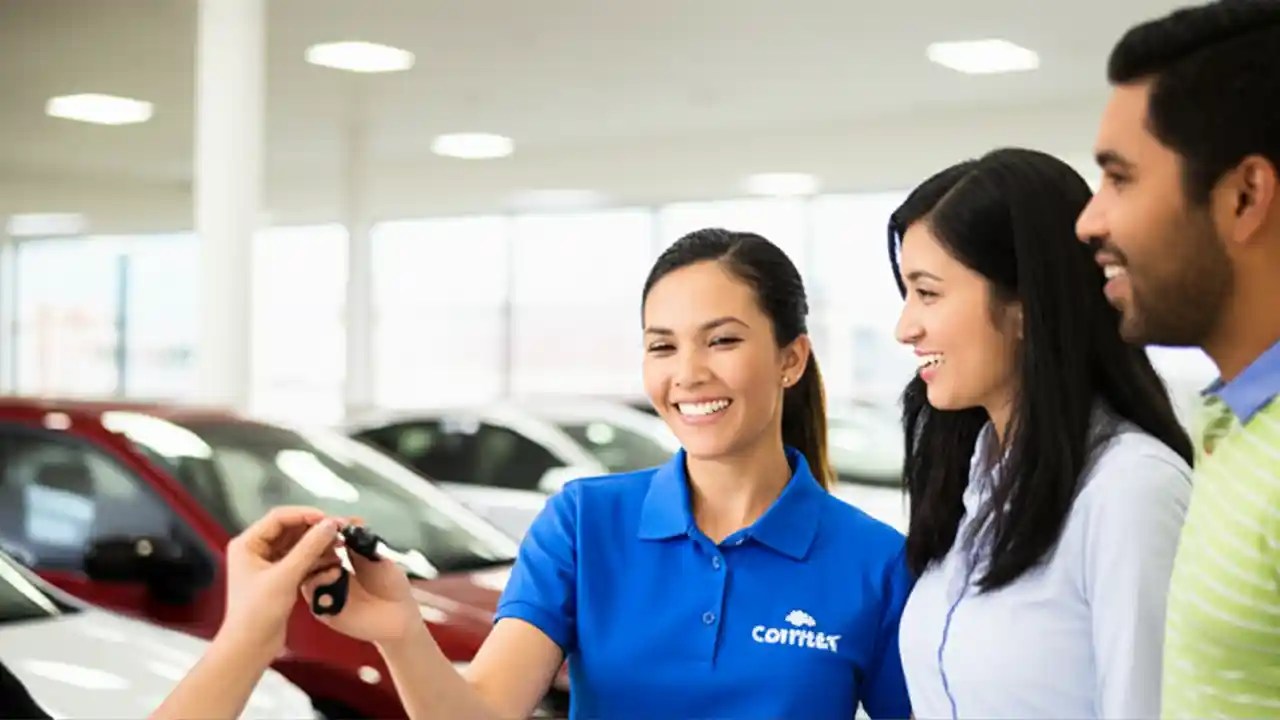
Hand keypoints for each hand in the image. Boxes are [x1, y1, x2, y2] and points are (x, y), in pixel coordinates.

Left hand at [221, 506, 341, 655]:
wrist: (249, 648)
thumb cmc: (256, 614)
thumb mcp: (285, 576)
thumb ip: (309, 548)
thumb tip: (329, 525)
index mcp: (247, 544)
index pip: (279, 518)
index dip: (306, 515)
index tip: (329, 519)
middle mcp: (256, 550)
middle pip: (291, 530)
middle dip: (316, 530)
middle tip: (340, 531)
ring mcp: (268, 565)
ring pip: (298, 545)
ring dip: (318, 545)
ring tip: (340, 546)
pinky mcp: (279, 579)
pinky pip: (301, 561)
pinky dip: (316, 560)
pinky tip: (333, 563)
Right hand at [300, 525, 420, 643]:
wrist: (399, 615)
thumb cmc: (392, 585)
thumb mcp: (377, 558)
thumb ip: (361, 543)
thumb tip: (350, 522)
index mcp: (340, 559)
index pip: (323, 542)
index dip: (324, 531)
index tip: (332, 522)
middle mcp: (328, 573)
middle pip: (309, 555)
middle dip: (317, 544)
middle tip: (330, 539)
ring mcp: (324, 591)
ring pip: (305, 573)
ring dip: (316, 562)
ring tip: (335, 560)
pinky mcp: (323, 609)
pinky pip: (311, 595)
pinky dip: (319, 583)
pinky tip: (335, 575)